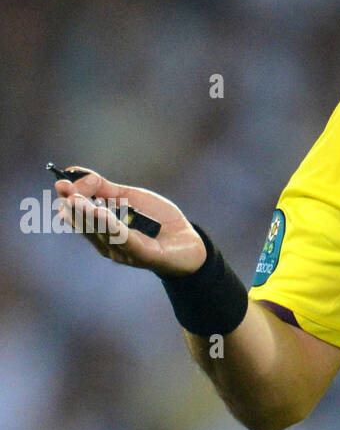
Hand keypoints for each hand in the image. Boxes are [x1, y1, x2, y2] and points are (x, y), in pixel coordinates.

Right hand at [53, 170, 205, 277]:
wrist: (189, 242)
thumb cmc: (158, 220)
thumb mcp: (130, 198)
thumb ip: (106, 188)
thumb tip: (78, 173)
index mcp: (101, 230)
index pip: (79, 216)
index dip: (69, 200)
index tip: (60, 183)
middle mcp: (108, 244)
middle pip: (87, 225)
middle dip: (75, 207)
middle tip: (65, 190)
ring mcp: (125, 252)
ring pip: (104, 232)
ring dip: (89, 215)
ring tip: (77, 200)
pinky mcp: (144, 256)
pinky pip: (127, 241)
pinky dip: (114, 227)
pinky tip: (104, 213)